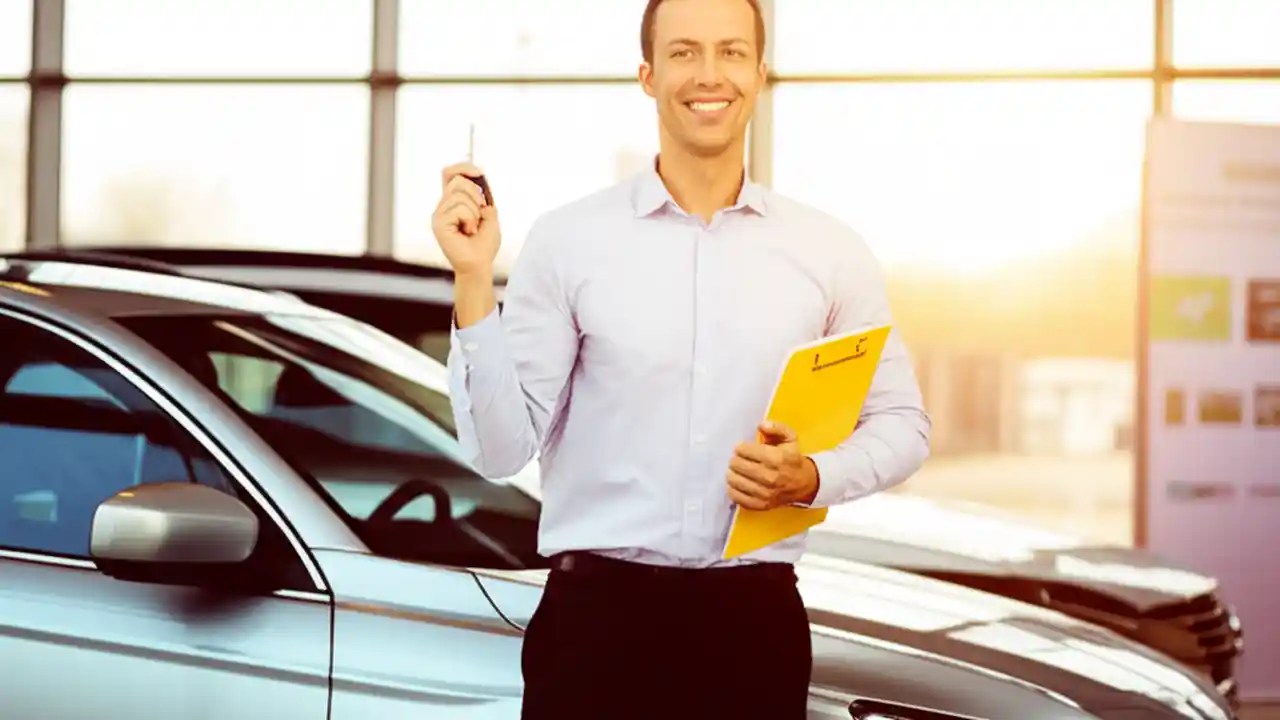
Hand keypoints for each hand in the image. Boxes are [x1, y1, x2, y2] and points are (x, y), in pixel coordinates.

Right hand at [431, 162, 499, 276]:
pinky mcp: (438, 223)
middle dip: (475, 195)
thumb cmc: (483, 244)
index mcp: (454, 202)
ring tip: (472, 227)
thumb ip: (483, 196)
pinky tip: (467, 232)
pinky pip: (458, 208)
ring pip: (459, 194)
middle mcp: (443, 206)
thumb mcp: (490, 214)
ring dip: (474, 211)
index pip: (450, 173)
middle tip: (479, 215)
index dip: (463, 167)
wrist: (479, 264)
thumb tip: (479, 177)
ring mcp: (439, 214)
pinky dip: (469, 219)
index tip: (479, 173)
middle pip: (457, 180)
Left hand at [725, 421, 819, 510]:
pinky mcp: (759, 505)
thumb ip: (776, 428)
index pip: (743, 450)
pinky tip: (737, 483)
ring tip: (737, 470)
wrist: (804, 484)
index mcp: (776, 458)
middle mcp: (770, 477)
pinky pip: (735, 497)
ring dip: (732, 473)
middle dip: (735, 459)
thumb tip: (761, 426)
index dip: (741, 448)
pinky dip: (732, 489)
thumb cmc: (792, 459)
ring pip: (734, 480)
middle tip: (739, 459)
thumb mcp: (790, 438)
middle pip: (736, 464)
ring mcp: (764, 493)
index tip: (743, 449)